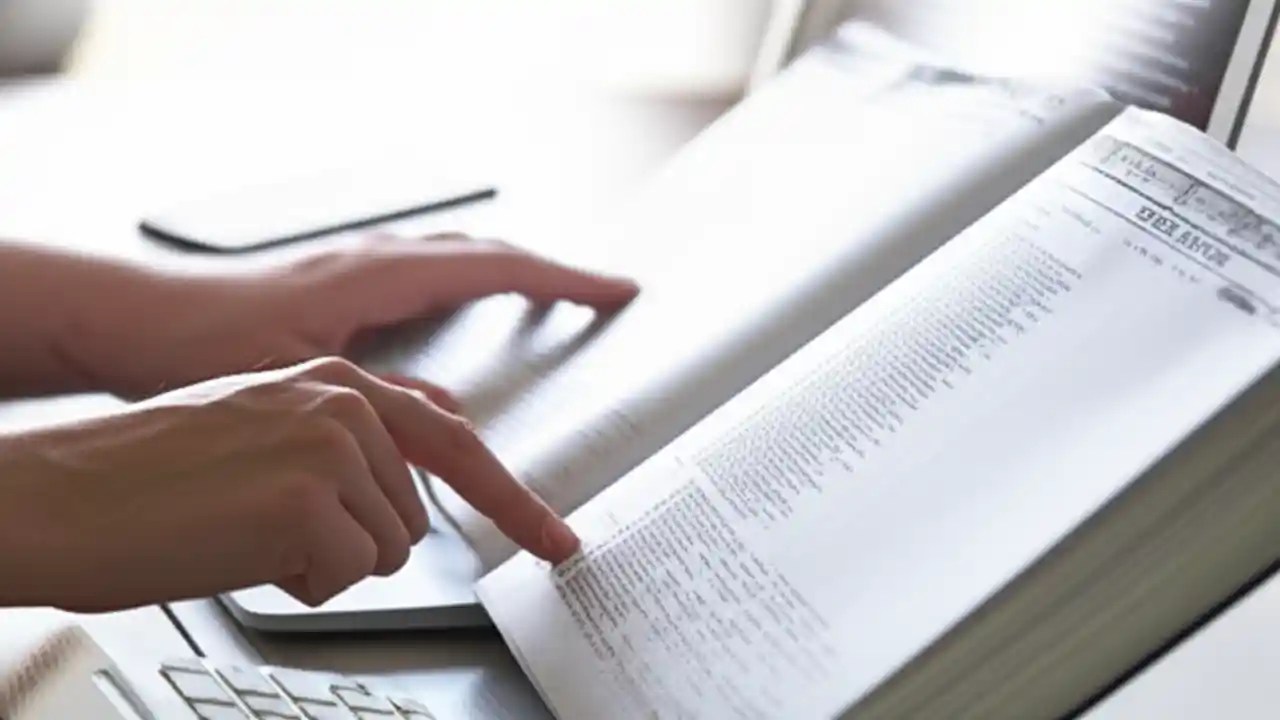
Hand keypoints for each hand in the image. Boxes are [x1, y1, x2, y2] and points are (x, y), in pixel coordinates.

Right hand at [0, 357, 579, 611]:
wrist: (62, 491)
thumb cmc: (151, 471)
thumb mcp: (267, 425)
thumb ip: (352, 431)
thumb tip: (428, 440)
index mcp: (338, 380)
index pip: (454, 444)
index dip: (513, 501)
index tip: (558, 539)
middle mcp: (345, 401)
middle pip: (413, 516)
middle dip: (352, 540)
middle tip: (266, 524)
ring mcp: (333, 445)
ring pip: (385, 551)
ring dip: (321, 560)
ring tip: (245, 527)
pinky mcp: (311, 497)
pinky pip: (348, 577)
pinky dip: (297, 582)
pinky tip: (238, 547)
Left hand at [69, 233, 638, 397]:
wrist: (134, 321)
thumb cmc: (198, 347)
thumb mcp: (300, 385)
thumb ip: (380, 403)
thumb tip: (451, 416)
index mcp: (375, 275)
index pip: (494, 267)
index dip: (564, 280)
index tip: (614, 291)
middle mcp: (372, 260)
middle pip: (486, 254)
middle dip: (552, 272)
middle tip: (604, 294)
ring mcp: (357, 267)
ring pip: (457, 259)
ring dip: (513, 273)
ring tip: (554, 298)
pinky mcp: (341, 283)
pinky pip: (430, 273)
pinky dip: (472, 284)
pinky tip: (467, 314)